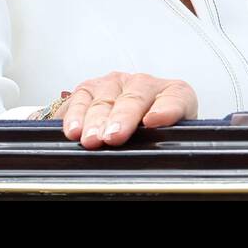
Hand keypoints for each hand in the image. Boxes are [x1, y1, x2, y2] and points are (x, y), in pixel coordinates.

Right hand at [55, 71, 197, 148]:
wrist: (138, 120)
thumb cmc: (157, 132)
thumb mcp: (171, 139)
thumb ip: (169, 143)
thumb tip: (161, 165)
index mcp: (176, 94)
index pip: (176, 98)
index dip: (165, 109)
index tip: (153, 122)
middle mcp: (145, 83)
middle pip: (134, 97)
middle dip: (121, 117)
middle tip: (113, 137)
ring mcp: (116, 83)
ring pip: (105, 97)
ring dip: (95, 118)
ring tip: (90, 138)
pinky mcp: (92, 88)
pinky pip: (81, 97)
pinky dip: (74, 114)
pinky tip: (72, 130)